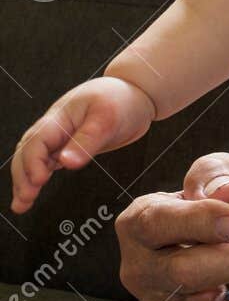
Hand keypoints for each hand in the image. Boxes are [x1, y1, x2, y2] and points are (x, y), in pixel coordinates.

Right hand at [11, 77, 157, 213]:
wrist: (134, 94)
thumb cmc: (120, 100)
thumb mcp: (107, 118)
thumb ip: (87, 141)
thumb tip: (65, 164)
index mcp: (59, 117)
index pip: (37, 141)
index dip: (33, 162)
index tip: (39, 181)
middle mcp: (54, 128)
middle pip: (27, 153)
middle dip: (22, 177)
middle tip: (23, 201)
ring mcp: (58, 137)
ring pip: (33, 160)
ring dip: (25, 181)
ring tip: (21, 206)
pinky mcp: (67, 146)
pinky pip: (45, 163)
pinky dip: (37, 178)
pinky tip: (32, 194)